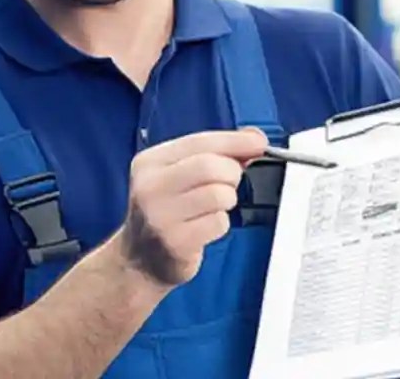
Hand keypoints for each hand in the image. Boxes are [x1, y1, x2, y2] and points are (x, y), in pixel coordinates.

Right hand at [116, 128, 268, 287]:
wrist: (140, 260)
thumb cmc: (166, 212)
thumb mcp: (178, 174)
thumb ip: (213, 153)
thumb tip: (253, 139)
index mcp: (149, 162)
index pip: (199, 142)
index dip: (234, 141)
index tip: (258, 142)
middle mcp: (150, 187)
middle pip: (210, 166)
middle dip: (231, 174)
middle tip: (228, 184)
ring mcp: (160, 217)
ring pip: (219, 194)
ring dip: (227, 200)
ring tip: (214, 207)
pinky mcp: (176, 243)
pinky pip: (219, 223)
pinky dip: (221, 223)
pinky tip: (206, 227)